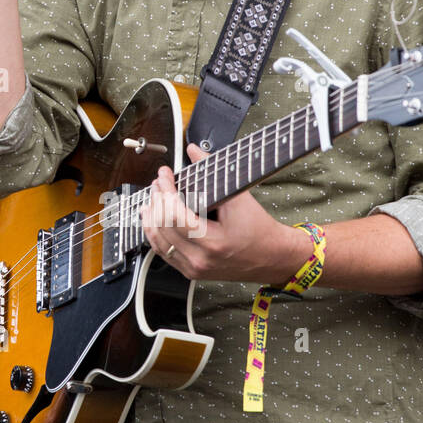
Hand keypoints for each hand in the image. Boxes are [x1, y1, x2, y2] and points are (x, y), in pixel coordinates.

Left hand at [140, 142, 311, 283]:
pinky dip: (155, 232)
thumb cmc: (259, 229)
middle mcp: (199, 260)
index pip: (174, 215)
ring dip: (151, 216)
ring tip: (153, 197)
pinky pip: (163, 252)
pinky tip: (154, 217)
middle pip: (162, 227)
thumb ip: (213, 172)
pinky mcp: (190, 271)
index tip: (164, 176)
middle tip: (159, 183)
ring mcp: (192, 268)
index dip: (165, 191)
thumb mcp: (240, 198)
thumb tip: (193, 150)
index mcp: (213, 243)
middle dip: (156, 200)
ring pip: (157, 241)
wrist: (271, 257)